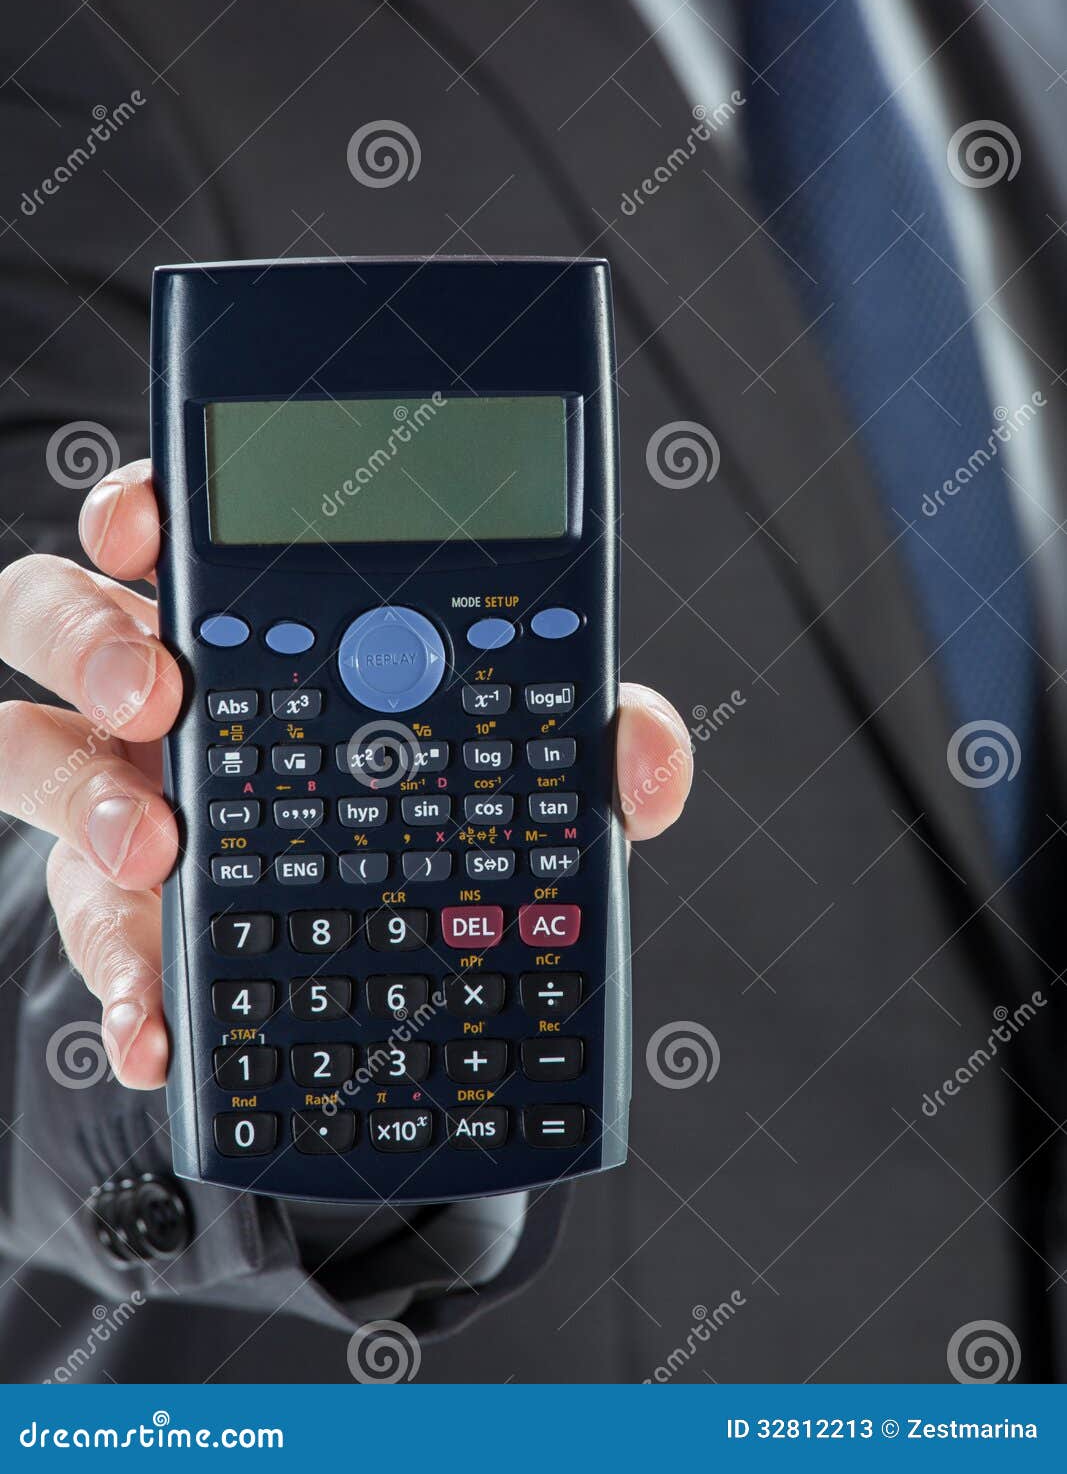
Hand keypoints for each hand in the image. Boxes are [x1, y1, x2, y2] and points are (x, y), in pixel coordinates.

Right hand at [0, 463, 692, 1088]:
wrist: (367, 943)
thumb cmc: (427, 803)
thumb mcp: (514, 762)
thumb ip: (583, 742)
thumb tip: (645, 762)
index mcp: (246, 617)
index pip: (168, 528)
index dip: (143, 507)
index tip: (153, 519)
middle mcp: (160, 690)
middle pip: (54, 613)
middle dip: (91, 636)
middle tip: (157, 687)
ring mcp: (120, 792)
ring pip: (28, 752)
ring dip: (80, 797)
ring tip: (152, 853)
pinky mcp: (112, 908)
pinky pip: (80, 931)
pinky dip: (118, 979)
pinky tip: (159, 1023)